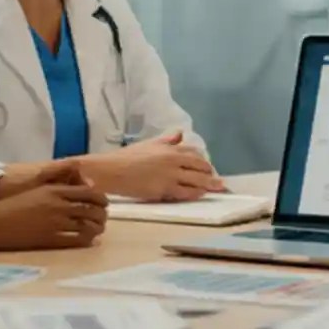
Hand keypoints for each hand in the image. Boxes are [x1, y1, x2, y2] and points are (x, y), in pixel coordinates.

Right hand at [0, 162, 108, 249]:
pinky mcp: (50, 239)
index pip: (89, 193)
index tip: (104, 204)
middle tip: (103, 218)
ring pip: (88, 226)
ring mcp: (55, 223)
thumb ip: (59, 189)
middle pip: (92, 209)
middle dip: (102, 215)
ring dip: (97, 228)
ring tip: (98, 229)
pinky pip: (76, 240)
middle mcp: (58, 205)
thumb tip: (83, 189)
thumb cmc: (14, 205)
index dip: (101, 199)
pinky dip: (87, 240)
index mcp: (55, 190)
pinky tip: (89, 240)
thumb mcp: (38, 190)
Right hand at [93, 131, 224, 200]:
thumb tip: (180, 134)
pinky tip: (201, 194)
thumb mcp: (148, 144)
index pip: (194, 152)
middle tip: (217, 180)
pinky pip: (186, 192)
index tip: (207, 166)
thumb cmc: (126, 158)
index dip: (203, 160)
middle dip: (210, 173)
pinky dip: (196, 193)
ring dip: (209, 184)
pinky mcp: (164, 189)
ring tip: (218, 188)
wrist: (111, 171)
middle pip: (200, 166)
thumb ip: (166, 140)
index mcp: (169, 148)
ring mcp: (170, 175)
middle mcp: (173, 159)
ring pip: (197, 180)